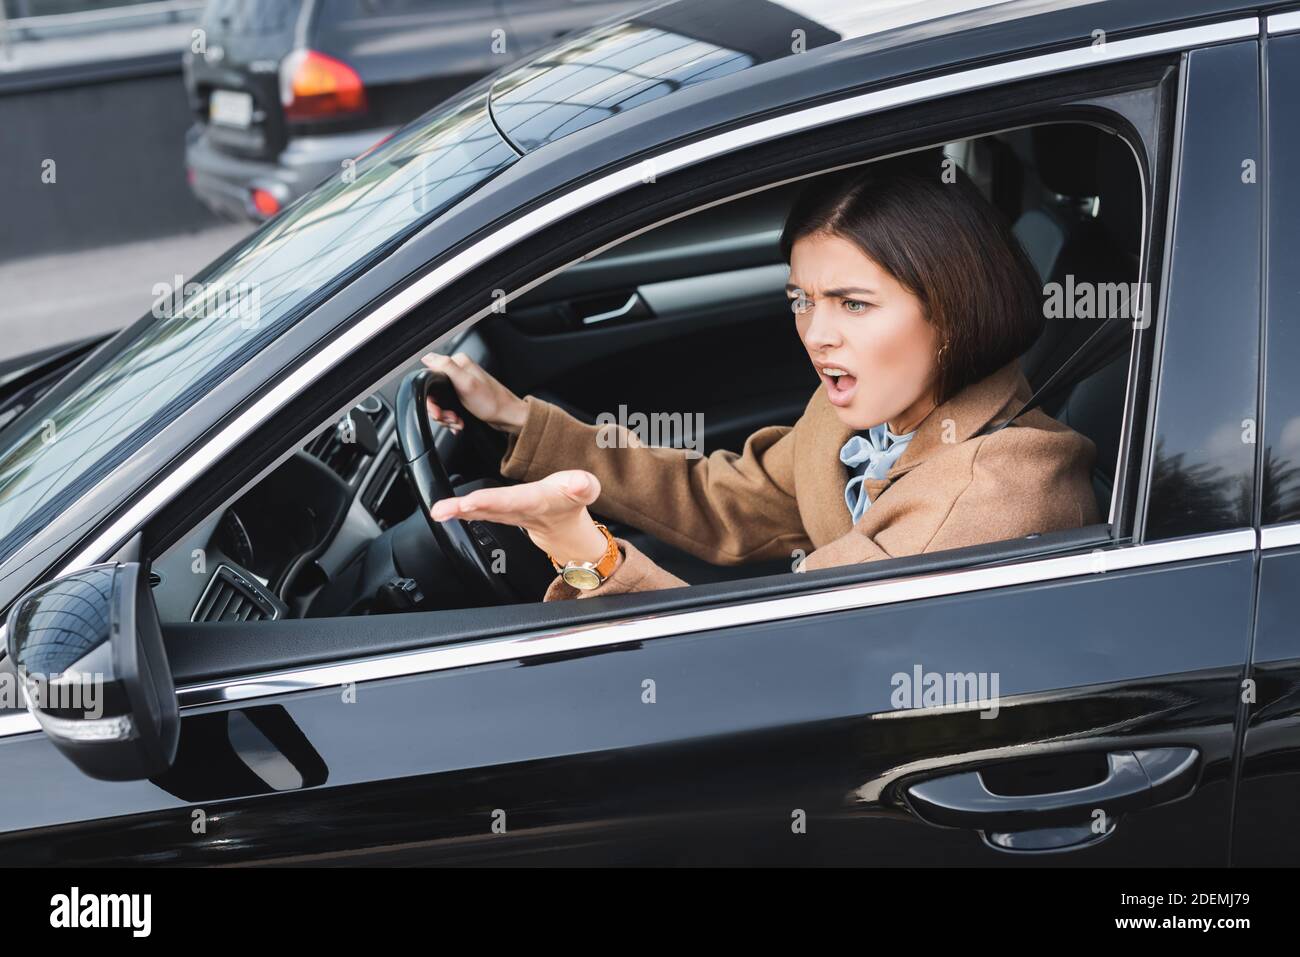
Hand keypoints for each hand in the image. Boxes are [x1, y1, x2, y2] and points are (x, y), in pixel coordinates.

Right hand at [421, 352, 527, 434]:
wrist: (508, 416)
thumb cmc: (492, 402)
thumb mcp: (467, 383)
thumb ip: (447, 367)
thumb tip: (427, 357)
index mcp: (458, 364)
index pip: (430, 378)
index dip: (431, 399)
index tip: (439, 411)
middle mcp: (459, 372)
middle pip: (434, 393)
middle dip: (440, 411)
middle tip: (450, 418)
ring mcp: (461, 385)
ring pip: (441, 404)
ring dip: (447, 417)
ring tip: (457, 421)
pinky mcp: (463, 397)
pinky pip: (449, 408)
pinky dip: (452, 419)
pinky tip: (459, 422)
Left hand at [431, 469, 609, 565]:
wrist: (565, 530)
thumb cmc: (570, 502)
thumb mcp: (585, 491)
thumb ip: (582, 486)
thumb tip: (581, 482)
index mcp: (538, 502)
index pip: (513, 500)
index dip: (492, 501)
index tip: (471, 501)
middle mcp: (518, 511)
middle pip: (490, 509)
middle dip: (466, 509)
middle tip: (442, 510)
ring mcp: (506, 514)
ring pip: (479, 513)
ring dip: (457, 512)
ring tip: (438, 511)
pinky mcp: (499, 513)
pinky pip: (477, 512)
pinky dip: (460, 511)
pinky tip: (443, 510)